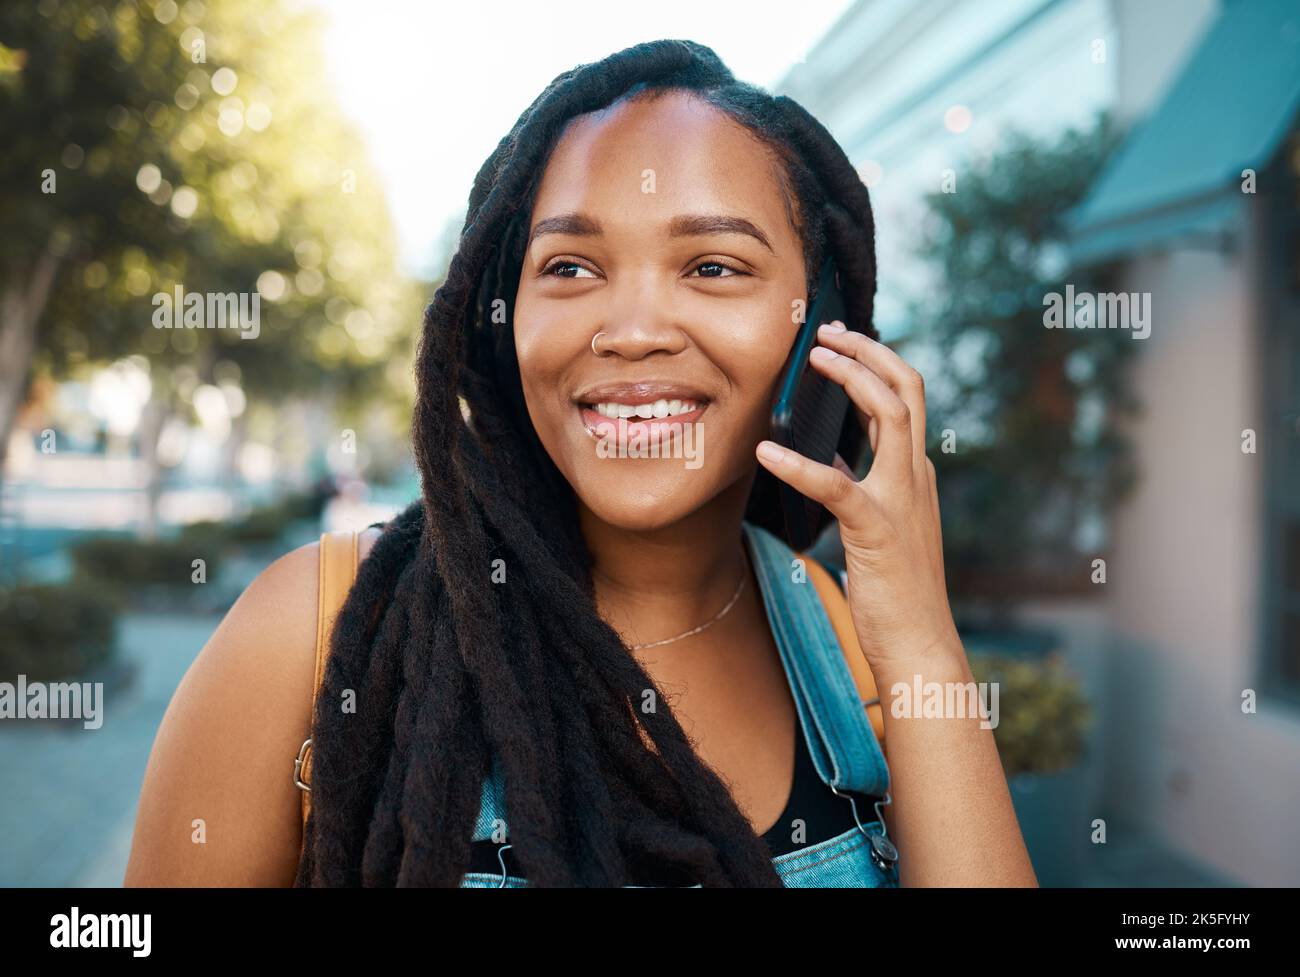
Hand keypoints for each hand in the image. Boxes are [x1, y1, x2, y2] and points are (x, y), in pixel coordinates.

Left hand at [755, 321, 960, 671]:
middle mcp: (916, 476)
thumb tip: (830, 459)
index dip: (873, 364)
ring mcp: (902, 498)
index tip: (840, 343)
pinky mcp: (877, 528)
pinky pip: (835, 484)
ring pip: (890, 414)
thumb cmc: (895, 590)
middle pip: (906, 389)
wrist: (920, 644)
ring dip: (852, 378)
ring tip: (815, 358)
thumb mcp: (878, 527)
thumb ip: (860, 487)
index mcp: (914, 474)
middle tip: (827, 332)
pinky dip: (798, 464)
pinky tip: (765, 452)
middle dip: (868, 351)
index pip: (904, 400)